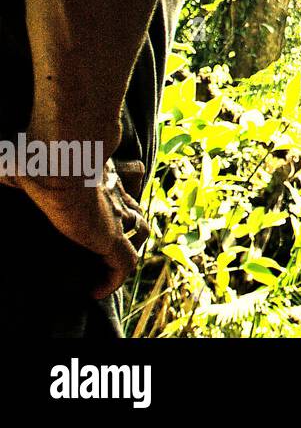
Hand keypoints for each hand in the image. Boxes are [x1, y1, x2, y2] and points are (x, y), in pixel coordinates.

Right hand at [17, 161, 147, 298]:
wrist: (65, 159)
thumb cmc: (44, 158)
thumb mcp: (22, 164)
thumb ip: (8, 172)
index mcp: (96, 178)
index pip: (113, 191)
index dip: (111, 204)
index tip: (94, 220)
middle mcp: (112, 196)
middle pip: (131, 213)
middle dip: (126, 228)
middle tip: (103, 251)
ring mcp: (116, 216)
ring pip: (137, 234)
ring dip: (122, 252)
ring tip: (101, 271)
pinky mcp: (113, 236)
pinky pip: (124, 265)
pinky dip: (114, 280)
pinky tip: (96, 292)